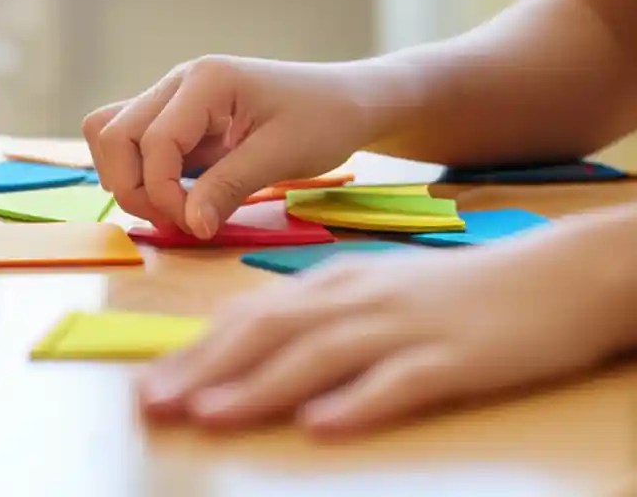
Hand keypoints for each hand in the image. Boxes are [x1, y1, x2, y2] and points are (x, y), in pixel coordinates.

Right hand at [82, 56, 373, 236]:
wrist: (348, 100)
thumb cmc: (325, 119)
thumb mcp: (283, 154)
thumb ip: (230, 186)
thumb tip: (190, 225)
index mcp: (205, 80)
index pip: (153, 142)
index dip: (164, 192)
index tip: (196, 225)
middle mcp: (177, 82)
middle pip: (114, 134)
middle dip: (133, 187)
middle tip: (176, 220)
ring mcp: (171, 98)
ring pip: (111, 135)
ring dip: (128, 178)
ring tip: (171, 208)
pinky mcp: (175, 119)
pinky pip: (133, 143)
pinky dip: (140, 172)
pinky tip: (176, 195)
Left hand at [136, 223, 636, 436]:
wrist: (553, 275)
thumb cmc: (449, 292)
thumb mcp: (369, 290)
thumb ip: (309, 314)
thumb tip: (239, 341)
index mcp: (331, 283)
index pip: (248, 316)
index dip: (194, 351)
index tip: (148, 383)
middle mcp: (356, 299)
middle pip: (268, 331)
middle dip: (204, 370)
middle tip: (152, 404)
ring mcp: (405, 325)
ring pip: (321, 355)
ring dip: (260, 386)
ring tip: (210, 415)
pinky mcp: (454, 357)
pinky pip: (401, 381)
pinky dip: (357, 402)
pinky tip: (323, 425)